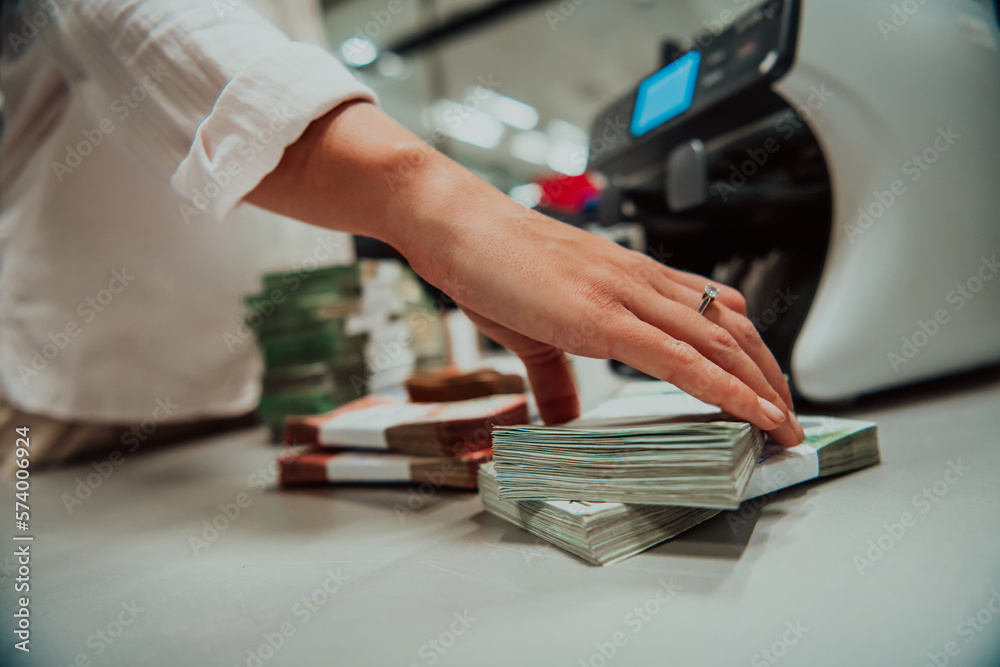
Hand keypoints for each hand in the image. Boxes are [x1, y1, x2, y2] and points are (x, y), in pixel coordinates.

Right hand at [405, 202, 804, 446]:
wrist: (456, 224)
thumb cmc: (491, 264)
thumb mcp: (533, 331)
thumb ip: (556, 377)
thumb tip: (562, 414)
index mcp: (630, 279)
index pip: (712, 315)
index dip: (748, 354)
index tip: (766, 389)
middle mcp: (640, 281)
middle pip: (731, 330)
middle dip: (769, 377)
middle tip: (789, 418)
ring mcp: (625, 294)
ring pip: (718, 342)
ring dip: (760, 386)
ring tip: (783, 426)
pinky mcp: (601, 315)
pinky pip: (678, 356)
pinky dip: (722, 387)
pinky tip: (748, 411)